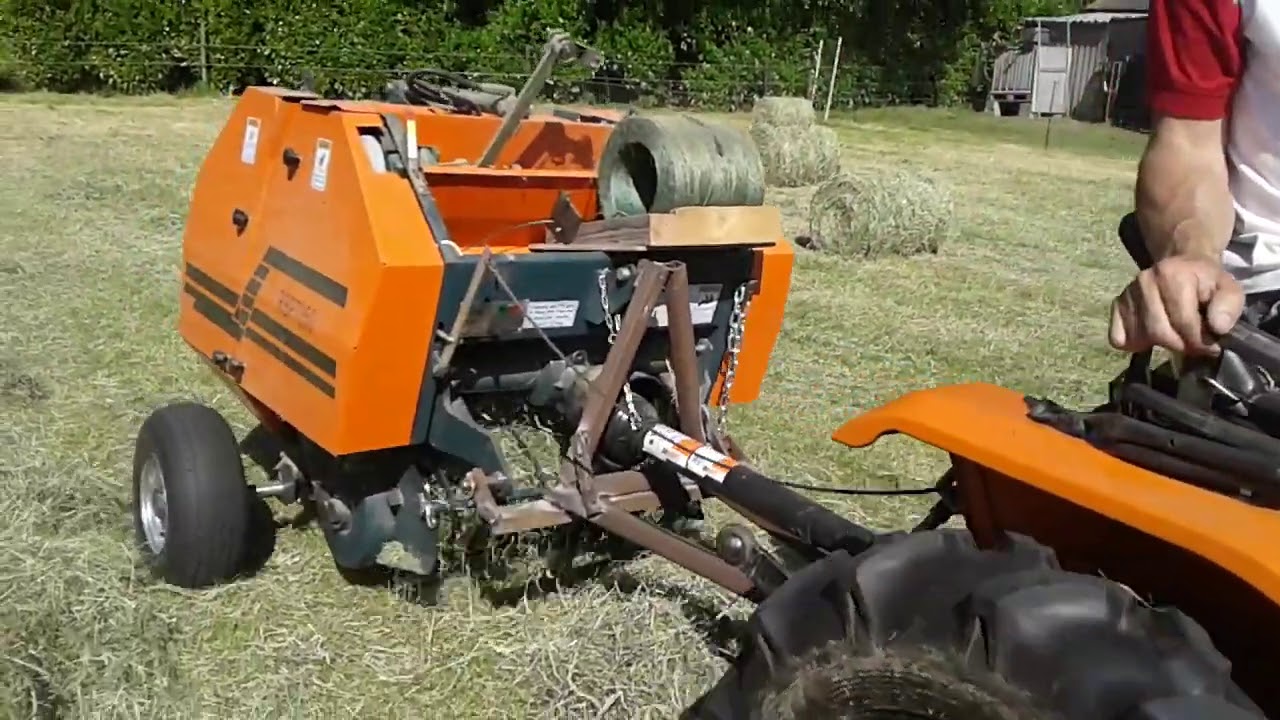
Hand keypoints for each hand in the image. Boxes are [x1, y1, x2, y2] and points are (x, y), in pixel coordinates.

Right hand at [1108, 254, 1244, 354]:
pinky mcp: (1116, 306)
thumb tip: (1218, 327)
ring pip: (1140, 337)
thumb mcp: (1229, 289)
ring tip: (1176, 334)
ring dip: (1161, 344)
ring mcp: (1126, 294)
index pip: (1183, 324)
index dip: (1200, 341)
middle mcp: (1143, 281)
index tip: (1211, 342)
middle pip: (1159, 333)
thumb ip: (1229, 306)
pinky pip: (1119, 338)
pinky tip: (1152, 334)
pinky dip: (1136, 343)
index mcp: (1171, 274)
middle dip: (1181, 344)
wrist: (1183, 266)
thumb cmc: (1207, 282)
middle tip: (1193, 341)